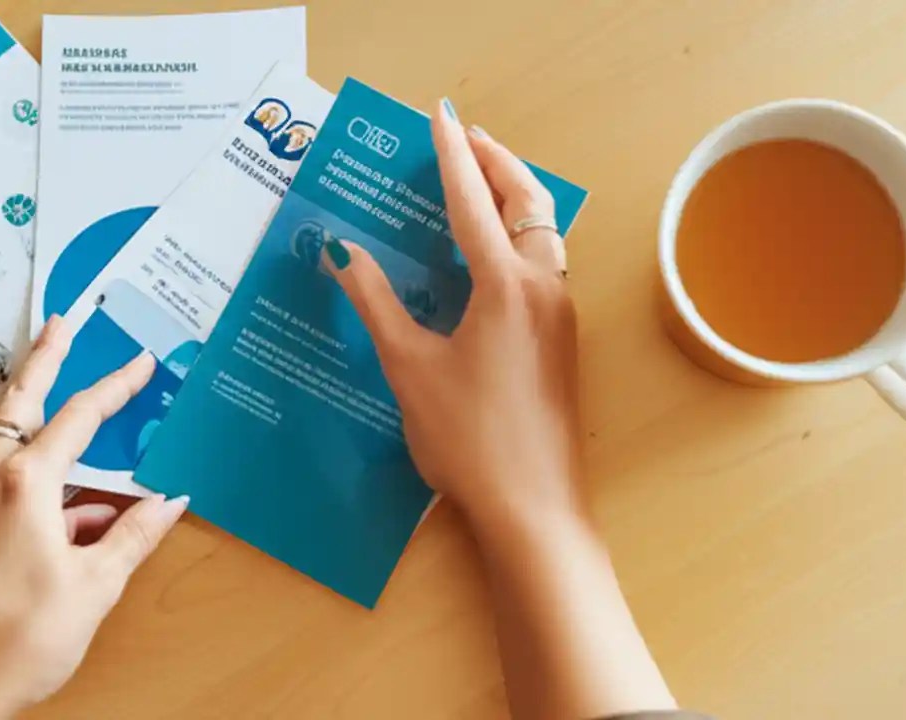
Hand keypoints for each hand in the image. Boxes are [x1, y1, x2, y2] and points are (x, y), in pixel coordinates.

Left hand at [0, 317, 189, 719]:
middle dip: (46, 359)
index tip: (139, 363)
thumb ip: (133, 536)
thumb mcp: (93, 586)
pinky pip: (7, 485)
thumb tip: (168, 503)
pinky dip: (42, 480)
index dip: (115, 386)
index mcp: (24, 485)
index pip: (78, 417)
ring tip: (82, 423)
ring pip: (11, 442)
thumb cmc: (11, 643)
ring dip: (43, 421)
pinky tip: (80, 512)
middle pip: (22, 403)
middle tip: (62, 324)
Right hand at [323, 98, 580, 523]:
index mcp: (504, 286)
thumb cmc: (466, 438)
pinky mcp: (562, 340)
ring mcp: (560, 314)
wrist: (533, 505)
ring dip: (513, 198)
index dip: (451, 155)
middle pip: (527, 202)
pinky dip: (519, 237)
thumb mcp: (408, 367)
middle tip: (464, 139)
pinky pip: (544, 265)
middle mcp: (542, 287)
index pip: (472, 201)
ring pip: (545, 232)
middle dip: (497, 162)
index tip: (439, 116)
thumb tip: (344, 253)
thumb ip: (377, 303)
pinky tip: (488, 255)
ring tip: (477, 183)